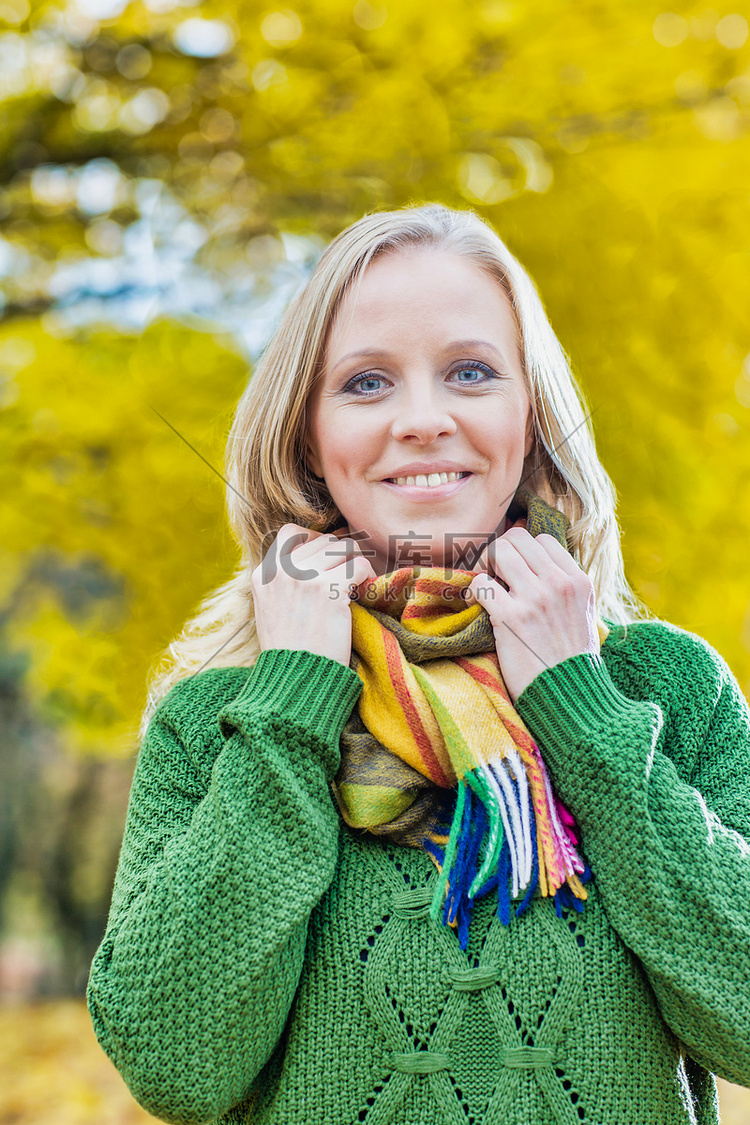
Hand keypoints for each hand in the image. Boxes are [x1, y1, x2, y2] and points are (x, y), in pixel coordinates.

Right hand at [251, 523, 376, 667]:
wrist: (296, 681)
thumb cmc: (291, 651)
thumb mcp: (272, 610)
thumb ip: (285, 582)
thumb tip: (316, 554)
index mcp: (263, 575)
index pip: (290, 533)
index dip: (314, 541)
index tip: (327, 560)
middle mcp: (280, 571)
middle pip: (322, 539)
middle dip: (339, 554)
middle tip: (348, 574)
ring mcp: (303, 578)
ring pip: (343, 547)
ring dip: (354, 563)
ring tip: (355, 584)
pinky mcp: (328, 590)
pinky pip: (358, 565)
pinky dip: (366, 576)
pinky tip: (362, 592)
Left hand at [466, 527, 598, 703]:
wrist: (570, 697)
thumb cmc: (572, 659)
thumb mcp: (583, 615)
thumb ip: (565, 588)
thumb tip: (537, 562)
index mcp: (579, 581)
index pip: (543, 539)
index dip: (523, 550)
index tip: (515, 568)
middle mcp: (559, 584)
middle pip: (516, 539)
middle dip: (500, 554)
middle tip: (497, 576)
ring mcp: (535, 598)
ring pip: (497, 552)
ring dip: (486, 568)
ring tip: (489, 589)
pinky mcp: (511, 617)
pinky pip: (481, 583)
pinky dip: (475, 592)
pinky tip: (480, 606)